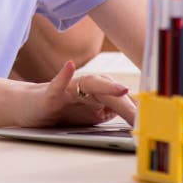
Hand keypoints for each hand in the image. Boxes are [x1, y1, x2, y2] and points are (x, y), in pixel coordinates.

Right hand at [19, 60, 136, 127]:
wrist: (31, 108)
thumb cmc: (62, 110)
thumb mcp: (89, 115)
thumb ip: (109, 111)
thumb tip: (135, 114)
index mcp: (96, 93)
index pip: (119, 98)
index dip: (134, 107)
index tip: (151, 117)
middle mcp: (84, 86)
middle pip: (109, 91)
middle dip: (126, 102)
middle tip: (142, 114)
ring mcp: (68, 88)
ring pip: (89, 83)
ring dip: (105, 85)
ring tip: (121, 89)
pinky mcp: (50, 93)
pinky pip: (57, 82)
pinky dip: (63, 74)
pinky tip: (69, 65)